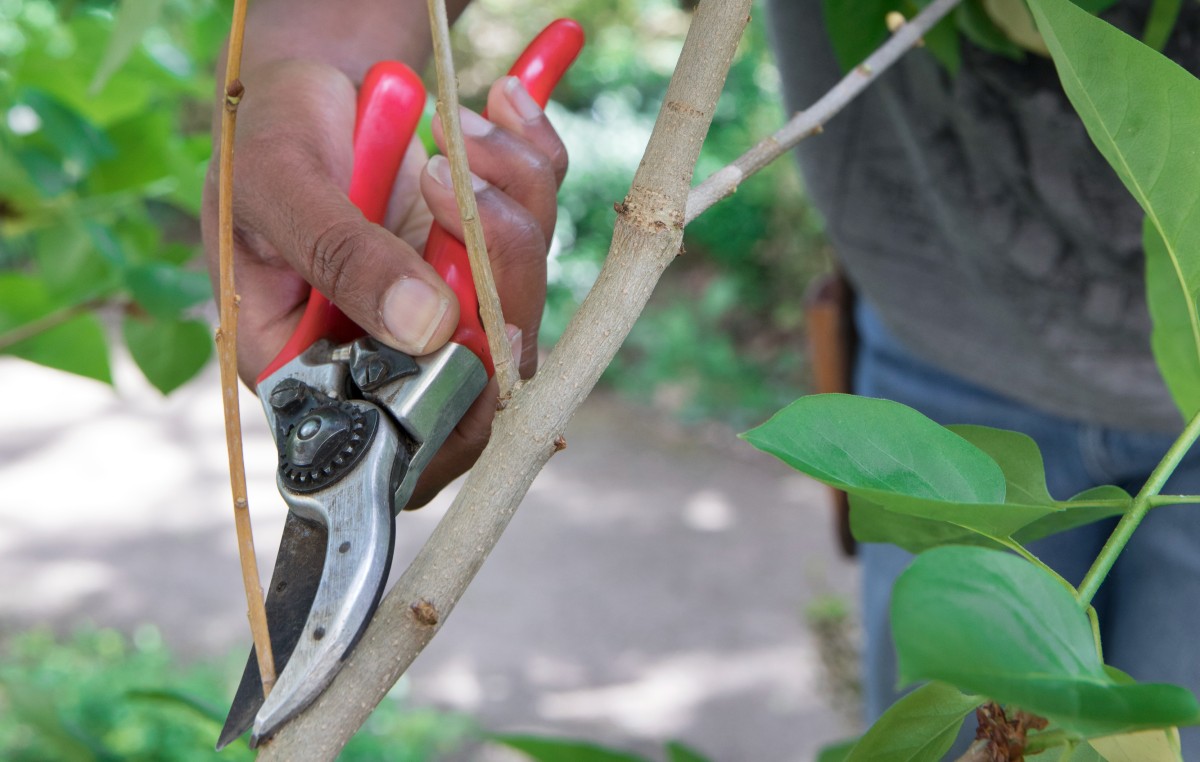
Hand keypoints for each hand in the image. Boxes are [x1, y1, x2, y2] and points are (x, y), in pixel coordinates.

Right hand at [200, 60, 567, 505]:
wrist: (307, 79)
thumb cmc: (265, 138)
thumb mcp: (277, 189)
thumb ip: (343, 257)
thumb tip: (431, 328)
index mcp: (319, 364)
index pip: (400, 438)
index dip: (456, 417)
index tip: (488, 334)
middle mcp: (395, 346)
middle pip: (486, 367)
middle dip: (493, 267)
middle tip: (453, 176)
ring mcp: (452, 298)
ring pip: (524, 287)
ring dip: (511, 195)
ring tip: (457, 126)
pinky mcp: (487, 245)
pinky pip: (543, 217)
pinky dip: (535, 156)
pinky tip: (506, 103)